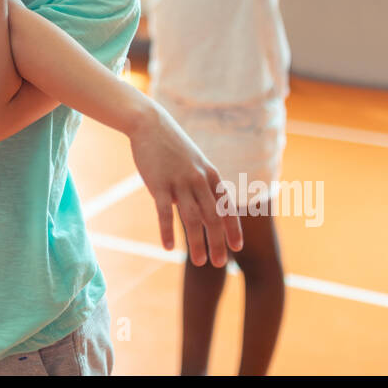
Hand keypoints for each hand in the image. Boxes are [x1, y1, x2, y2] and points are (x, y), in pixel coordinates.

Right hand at [128, 102, 242, 264]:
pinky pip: (165, 213)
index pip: (226, 207)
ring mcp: (179, 182)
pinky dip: (167, 231)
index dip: (233, 228)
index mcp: (210, 175)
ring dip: (197, 243)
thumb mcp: (194, 162)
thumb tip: (202, 206)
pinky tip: (168, 248)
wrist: (150, 124)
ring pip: (192, 219)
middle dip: (218, 242)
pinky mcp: (158, 184)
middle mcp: (199, 180)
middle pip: (213, 217)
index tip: (237, 247)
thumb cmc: (172, 145)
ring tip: (200, 262)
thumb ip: (200, 184)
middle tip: (220, 263)